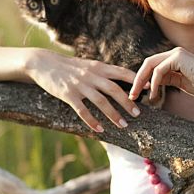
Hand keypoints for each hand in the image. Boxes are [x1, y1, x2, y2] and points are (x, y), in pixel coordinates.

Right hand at [26, 49, 140, 131]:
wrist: (44, 63)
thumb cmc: (68, 66)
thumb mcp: (87, 64)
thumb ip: (102, 72)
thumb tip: (119, 80)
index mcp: (98, 66)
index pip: (121, 72)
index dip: (136, 80)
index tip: (149, 88)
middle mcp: (91, 75)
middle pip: (114, 89)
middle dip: (127, 102)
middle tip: (137, 114)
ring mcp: (79, 85)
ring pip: (100, 101)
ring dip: (113, 114)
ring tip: (123, 125)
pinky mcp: (68, 94)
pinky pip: (82, 110)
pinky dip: (92, 121)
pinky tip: (99, 130)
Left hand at [129, 47, 193, 100]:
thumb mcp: (182, 84)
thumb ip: (168, 80)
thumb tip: (153, 85)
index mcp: (175, 59)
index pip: (152, 67)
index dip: (142, 80)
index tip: (136, 94)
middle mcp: (174, 53)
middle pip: (148, 64)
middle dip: (137, 80)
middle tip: (131, 95)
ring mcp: (175, 53)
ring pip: (150, 65)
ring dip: (141, 82)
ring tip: (137, 96)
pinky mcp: (178, 57)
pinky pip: (159, 70)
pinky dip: (154, 83)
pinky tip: (154, 94)